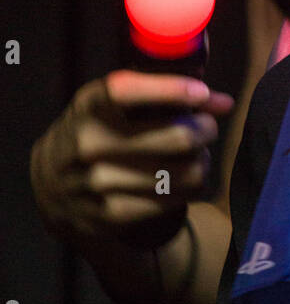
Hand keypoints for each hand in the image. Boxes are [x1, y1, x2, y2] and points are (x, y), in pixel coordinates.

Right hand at [30, 72, 234, 248]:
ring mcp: (98, 182)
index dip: (172, 89)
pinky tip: (185, 179)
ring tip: (198, 156)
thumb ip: (163, 94)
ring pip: (185, 172)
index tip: (201, 93)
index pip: (127, 90)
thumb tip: (225, 103)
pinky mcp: (111, 214)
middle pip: (178, 136)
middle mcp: (88, 142)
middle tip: (206, 128)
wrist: (50, 184)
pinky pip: (175, 199)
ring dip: (203, 161)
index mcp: (89, 105)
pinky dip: (191, 188)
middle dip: (205, 130)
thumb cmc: (96, 130)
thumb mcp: (112, 103)